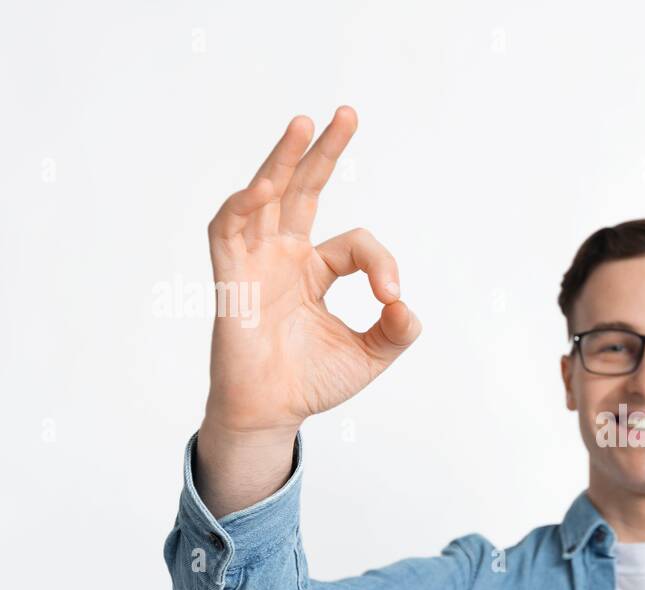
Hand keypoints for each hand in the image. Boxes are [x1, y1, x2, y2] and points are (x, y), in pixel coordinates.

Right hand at [203, 106, 420, 439]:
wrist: (271, 414)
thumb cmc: (310, 382)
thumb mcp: (369, 356)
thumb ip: (396, 331)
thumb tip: (408, 307)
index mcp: (313, 271)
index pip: (354, 244)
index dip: (380, 263)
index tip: (393, 298)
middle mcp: (282, 256)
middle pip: (302, 190)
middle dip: (323, 152)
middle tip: (347, 113)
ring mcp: (254, 262)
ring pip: (265, 198)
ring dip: (282, 160)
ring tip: (303, 123)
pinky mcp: (231, 279)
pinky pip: (229, 231)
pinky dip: (245, 206)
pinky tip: (265, 185)